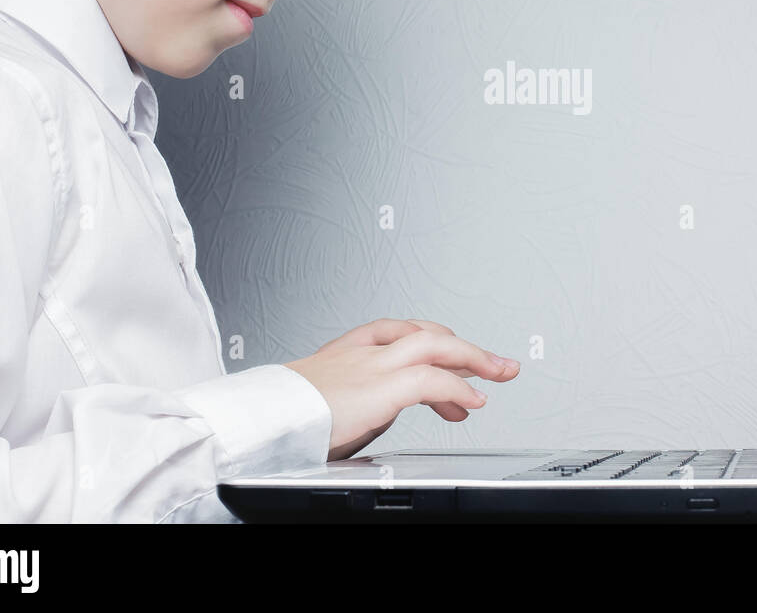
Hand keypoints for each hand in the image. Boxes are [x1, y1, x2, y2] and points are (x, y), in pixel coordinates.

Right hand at [283, 318, 520, 460]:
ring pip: (435, 344)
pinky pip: (431, 379)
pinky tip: (473, 400)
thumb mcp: (326, 404)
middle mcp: (363, 353)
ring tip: (499, 373)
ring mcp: (372, 366)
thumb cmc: (282, 421)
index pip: (401, 335)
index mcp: (347, 353)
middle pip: (425, 333)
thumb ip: (357, 404)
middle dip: (466, 347)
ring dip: (474, 357)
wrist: (256, 422)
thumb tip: (379, 417)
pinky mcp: (378, 387)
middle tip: (496, 364)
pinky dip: (458, 388)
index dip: (434, 348)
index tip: (456, 370)